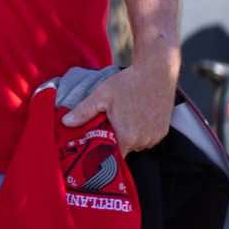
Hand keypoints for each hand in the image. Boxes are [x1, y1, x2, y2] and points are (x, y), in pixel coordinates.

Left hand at [60, 62, 174, 150]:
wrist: (155, 72)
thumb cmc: (128, 83)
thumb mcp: (101, 96)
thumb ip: (83, 112)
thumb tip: (66, 122)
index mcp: (127, 136)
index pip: (113, 155)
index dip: (104, 149)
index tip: (97, 141)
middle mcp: (143, 141)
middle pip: (124, 149)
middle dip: (115, 138)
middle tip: (110, 121)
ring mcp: (155, 137)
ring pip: (136, 143)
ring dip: (129, 135)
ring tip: (124, 115)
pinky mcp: (163, 131)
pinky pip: (148, 138)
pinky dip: (141, 131)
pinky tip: (136, 115)